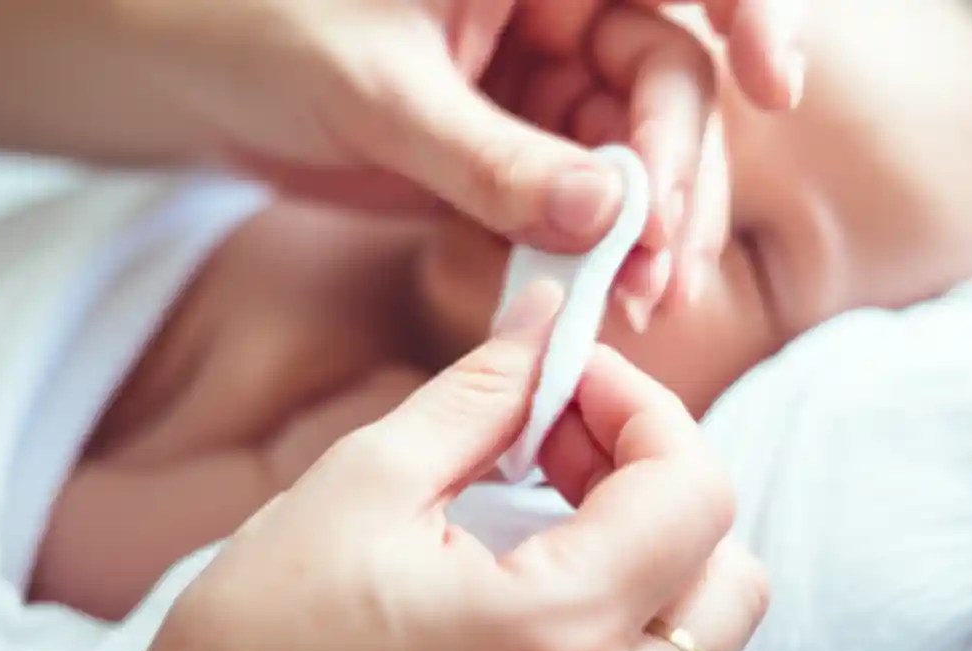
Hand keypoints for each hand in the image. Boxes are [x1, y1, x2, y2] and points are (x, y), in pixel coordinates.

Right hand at [109, 282, 767, 650]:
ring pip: (702, 636)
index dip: (642, 407)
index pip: (693, 492)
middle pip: (728, 574)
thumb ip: (479, 395)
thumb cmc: (257, 647)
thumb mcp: (364, 489)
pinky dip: (626, 611)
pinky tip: (538, 577)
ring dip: (649, 545)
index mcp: (556, 635)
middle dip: (658, 478)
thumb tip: (544, 319)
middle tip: (558, 441)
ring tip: (542, 505)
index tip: (568, 377)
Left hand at [135, 1, 803, 246]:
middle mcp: (552, 10)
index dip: (751, 12)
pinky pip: (577, 198)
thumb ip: (491, 156)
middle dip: (676, 172)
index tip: (777, 86)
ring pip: (632, 151)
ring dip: (648, 227)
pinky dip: (594, 249)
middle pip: (666, 80)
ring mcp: (536, 82)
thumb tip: (607, 218)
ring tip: (643, 301)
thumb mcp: (379, 91)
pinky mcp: (512, 148)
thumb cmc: (261, 35)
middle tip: (663, 260)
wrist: (193, 79)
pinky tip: (603, 296)